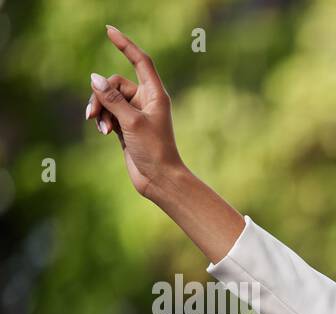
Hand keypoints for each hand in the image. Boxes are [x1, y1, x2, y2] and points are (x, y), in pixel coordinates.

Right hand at [86, 25, 184, 201]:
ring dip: (100, 109)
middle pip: (114, 83)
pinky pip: (108, 112)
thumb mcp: (131, 122)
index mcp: (155, 94)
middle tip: (93, 114)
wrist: (159, 179)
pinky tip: (103, 132)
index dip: (126, 44)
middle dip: (101, 95)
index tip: (109, 30)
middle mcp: (146, 100)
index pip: (140, 61)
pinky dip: (103, 119)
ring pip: (108, 98)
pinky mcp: (126, 125)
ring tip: (99, 126)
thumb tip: (94, 78)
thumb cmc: (154, 150)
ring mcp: (135, 113)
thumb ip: (112, 99)